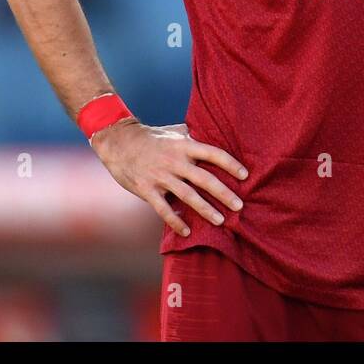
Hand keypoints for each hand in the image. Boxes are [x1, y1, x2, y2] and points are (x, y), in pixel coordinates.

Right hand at [91, 119, 246, 236]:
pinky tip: (187, 231)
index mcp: (184, 146)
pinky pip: (163, 208)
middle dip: (223, 193)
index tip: (245, 175)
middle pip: (204, 178)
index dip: (230, 164)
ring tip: (220, 221)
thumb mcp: (173, 132)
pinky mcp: (146, 189)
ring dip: (205, 209)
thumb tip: (214, 135)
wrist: (118, 142)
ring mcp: (160, 176)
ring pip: (187, 195)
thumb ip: (193, 136)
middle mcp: (174, 161)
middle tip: (239, 206)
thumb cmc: (151, 137)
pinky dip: (176, 221)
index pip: (213, 153)